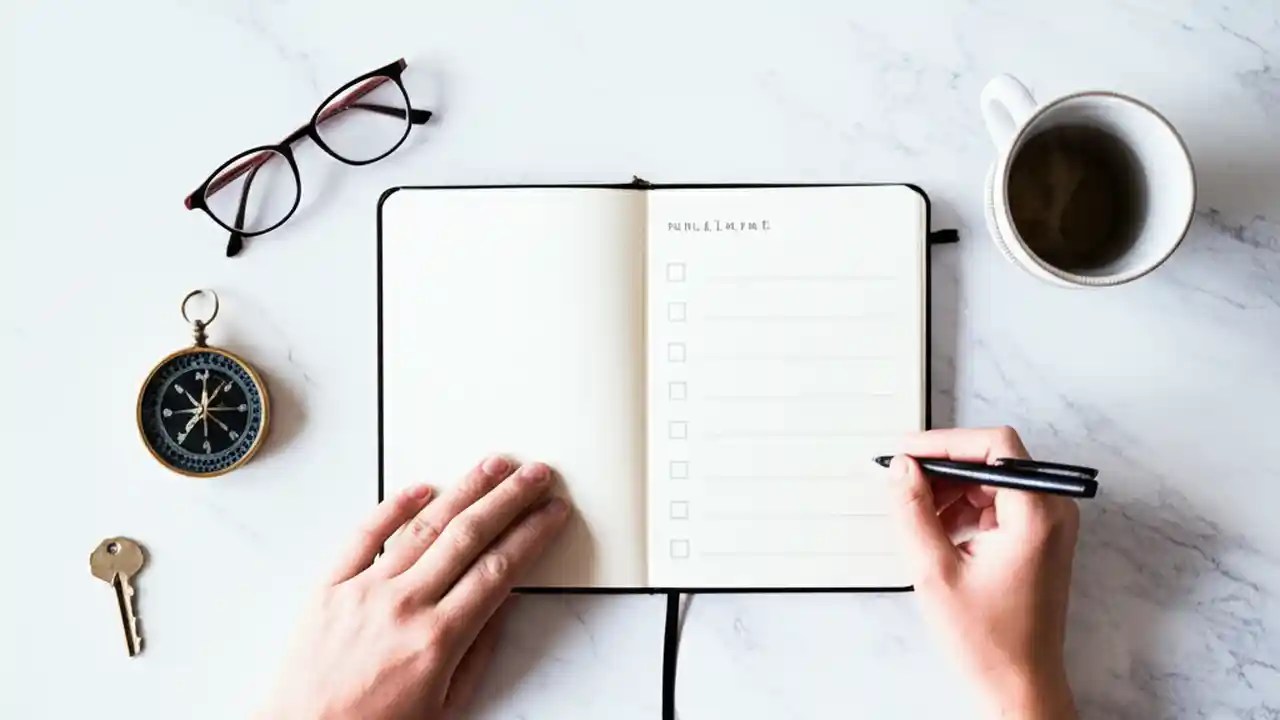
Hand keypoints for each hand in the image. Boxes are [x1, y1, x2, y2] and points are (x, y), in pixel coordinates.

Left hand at [258, 457, 570, 719]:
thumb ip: (478, 650)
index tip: (552, 513)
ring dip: (464, 489)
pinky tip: (420, 486)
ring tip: (492, 466)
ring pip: (424, 526)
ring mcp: (364, 592)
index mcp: (438, 640)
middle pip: (469, 535)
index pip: (500, 569)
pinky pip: (364, 534)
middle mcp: (403, 607)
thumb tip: (503, 601)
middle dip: (510, 499)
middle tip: (535, 474)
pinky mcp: (329, 587)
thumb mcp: (446, 705)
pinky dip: (393, 506)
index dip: (532, 535)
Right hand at [889, 428, 1079, 719]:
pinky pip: (998, 503)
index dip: (945, 442)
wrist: (1018, 685)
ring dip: (951, 490)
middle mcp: (1052, 512)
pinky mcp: (1038, 539)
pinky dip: (965, 508)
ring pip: (992, 480)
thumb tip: (901, 469)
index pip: (994, 445)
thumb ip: (913, 511)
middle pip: (993, 459)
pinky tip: (939, 533)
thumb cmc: (988, 641)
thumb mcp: (933, 571)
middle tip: (904, 485)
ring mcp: (1048, 526)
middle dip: (944, 469)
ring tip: (919, 518)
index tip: (908, 454)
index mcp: (1035, 515)